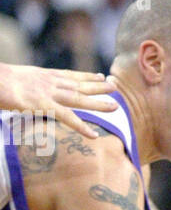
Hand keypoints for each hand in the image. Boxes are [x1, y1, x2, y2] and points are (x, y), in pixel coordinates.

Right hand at [0, 62, 118, 138]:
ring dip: (97, 103)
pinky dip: (81, 127)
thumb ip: (27, 82)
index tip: (100, 76)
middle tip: (115, 88)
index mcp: (43, 74)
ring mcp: (48, 93)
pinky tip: (93, 135)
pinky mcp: (44, 106)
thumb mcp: (16, 77)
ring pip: (78, 99)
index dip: (86, 76)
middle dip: (98, 87)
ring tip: (115, 107)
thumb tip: (26, 88)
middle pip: (79, 84)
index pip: (70, 75)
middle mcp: (50, 82)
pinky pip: (67, 118)